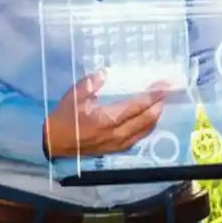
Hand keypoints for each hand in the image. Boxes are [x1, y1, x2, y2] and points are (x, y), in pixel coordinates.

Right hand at [42, 68, 170, 157]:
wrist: (54, 144)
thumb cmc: (64, 119)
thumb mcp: (72, 98)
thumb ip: (89, 85)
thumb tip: (104, 73)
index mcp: (107, 119)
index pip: (137, 106)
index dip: (152, 95)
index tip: (163, 84)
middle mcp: (117, 133)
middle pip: (146, 119)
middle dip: (159, 104)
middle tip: (167, 90)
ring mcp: (118, 143)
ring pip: (145, 130)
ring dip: (155, 116)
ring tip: (161, 102)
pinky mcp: (116, 149)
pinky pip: (138, 137)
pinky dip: (148, 127)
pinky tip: (150, 119)